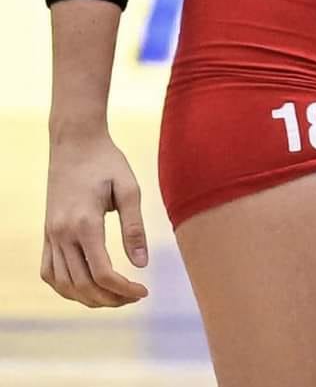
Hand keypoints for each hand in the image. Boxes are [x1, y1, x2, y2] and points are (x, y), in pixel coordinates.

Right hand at [43, 131, 148, 307]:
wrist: (75, 142)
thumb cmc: (106, 161)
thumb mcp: (128, 188)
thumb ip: (134, 227)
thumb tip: (142, 264)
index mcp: (85, 223)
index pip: (103, 273)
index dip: (124, 289)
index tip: (144, 291)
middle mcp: (62, 234)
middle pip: (83, 285)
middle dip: (110, 298)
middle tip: (134, 297)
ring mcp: (50, 235)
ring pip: (64, 284)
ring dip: (89, 298)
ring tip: (115, 297)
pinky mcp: (46, 233)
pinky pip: (49, 272)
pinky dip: (65, 288)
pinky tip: (85, 288)